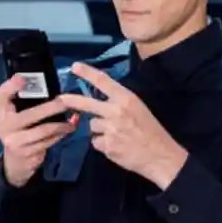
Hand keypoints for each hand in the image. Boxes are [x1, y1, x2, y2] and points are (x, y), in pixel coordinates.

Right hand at [0, 75, 75, 187]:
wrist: (14, 164)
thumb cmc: (20, 134)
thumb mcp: (17, 119)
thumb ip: (26, 105)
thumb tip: (51, 89)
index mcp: (3, 113)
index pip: (2, 95)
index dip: (11, 86)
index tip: (22, 78)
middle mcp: (5, 126)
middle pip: (30, 114)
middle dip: (51, 108)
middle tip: (67, 102)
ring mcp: (15, 142)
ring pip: (43, 131)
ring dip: (61, 125)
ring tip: (73, 119)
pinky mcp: (27, 154)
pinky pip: (48, 142)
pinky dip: (60, 135)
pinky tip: (68, 130)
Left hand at [57, 62, 187, 189]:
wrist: (160, 155)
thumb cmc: (151, 130)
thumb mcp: (139, 108)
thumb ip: (119, 103)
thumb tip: (100, 102)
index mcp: (126, 99)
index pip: (103, 81)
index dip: (87, 72)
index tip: (75, 66)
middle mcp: (115, 111)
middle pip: (87, 103)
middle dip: (72, 100)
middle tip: (61, 99)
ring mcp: (110, 129)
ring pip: (92, 125)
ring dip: (99, 130)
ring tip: (116, 135)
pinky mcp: (106, 145)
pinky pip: (96, 142)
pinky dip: (103, 144)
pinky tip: (116, 146)